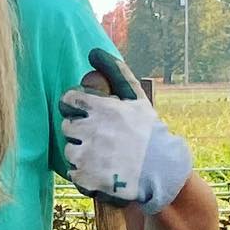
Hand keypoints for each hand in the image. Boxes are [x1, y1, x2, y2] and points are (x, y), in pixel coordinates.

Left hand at [59, 49, 191, 212]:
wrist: (161, 171)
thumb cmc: (148, 131)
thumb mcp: (135, 97)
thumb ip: (115, 72)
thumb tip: (93, 51)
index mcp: (100, 107)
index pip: (68, 99)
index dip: (77, 107)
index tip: (89, 114)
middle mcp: (90, 130)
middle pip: (67, 126)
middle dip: (81, 131)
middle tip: (103, 138)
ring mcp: (86, 156)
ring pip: (69, 150)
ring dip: (82, 153)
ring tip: (105, 156)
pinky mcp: (85, 179)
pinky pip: (74, 173)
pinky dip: (85, 174)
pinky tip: (103, 171)